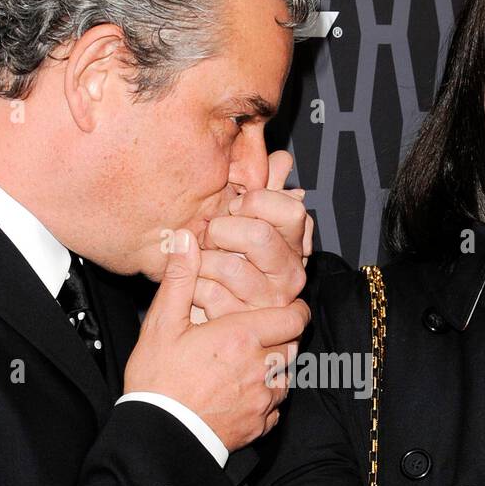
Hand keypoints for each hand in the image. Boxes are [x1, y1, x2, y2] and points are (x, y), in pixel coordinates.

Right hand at [125, 230, 307, 451]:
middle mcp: (261, 367)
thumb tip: (185, 240)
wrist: (159, 434)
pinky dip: (266, 398)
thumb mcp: (162, 325)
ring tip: (247, 365)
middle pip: (292, 345)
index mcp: (242, 337)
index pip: (294, 317)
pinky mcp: (260, 425)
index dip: (293, 310)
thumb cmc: (158, 380)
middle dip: (280, 338)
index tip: (283, 309)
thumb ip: (180, 280)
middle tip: (257, 335)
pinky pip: (276, 406)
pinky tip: (242, 393)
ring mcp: (263, 399)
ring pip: (287, 376)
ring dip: (274, 368)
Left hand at [192, 150, 311, 321]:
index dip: (255, 202)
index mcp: (294, 246)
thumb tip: (283, 159)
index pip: (292, 211)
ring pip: (230, 267)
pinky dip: (190, 285)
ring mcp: (267, 303)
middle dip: (222, 230)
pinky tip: (192, 285)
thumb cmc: (227, 267)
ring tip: (199, 264)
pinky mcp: (240, 325)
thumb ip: (265, 192)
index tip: (234, 207)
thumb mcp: (246, 224)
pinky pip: (207, 293)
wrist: (203, 318)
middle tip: (211, 237)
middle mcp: (289, 276)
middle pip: (259, 235)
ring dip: (202, 261)